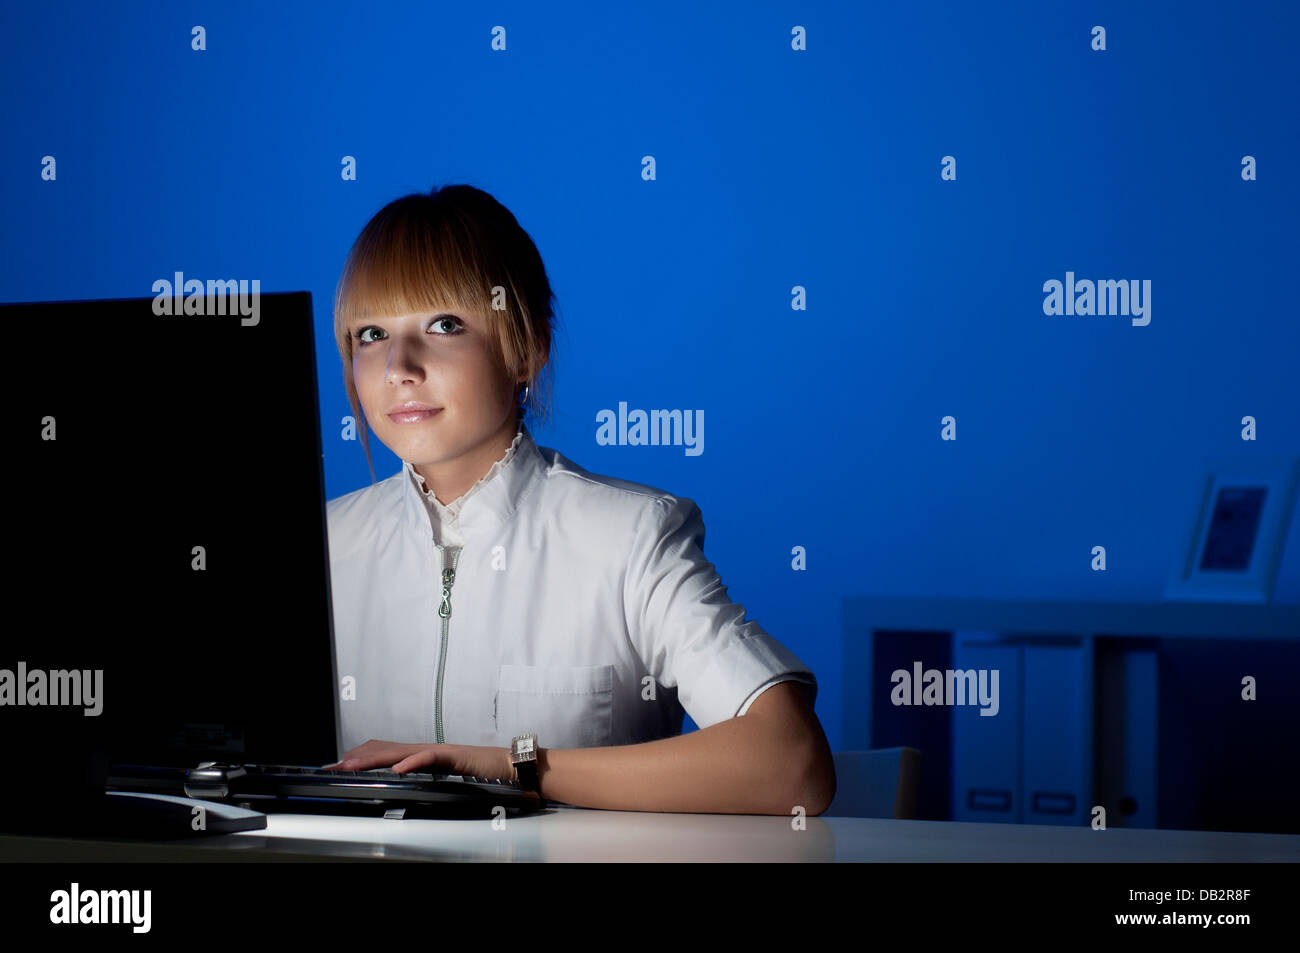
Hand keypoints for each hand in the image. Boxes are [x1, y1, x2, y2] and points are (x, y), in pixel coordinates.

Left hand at [326, 739, 515, 780]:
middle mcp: (423, 748)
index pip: (382, 752)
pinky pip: (429, 757)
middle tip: (332, 768)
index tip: (334, 768)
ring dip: (374, 759)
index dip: (357, 758)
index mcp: (418, 754)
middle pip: (383, 749)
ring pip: (400, 751)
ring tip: (352, 766)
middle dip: (356, 758)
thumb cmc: (475, 771)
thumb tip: (395, 780)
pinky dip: (412, 762)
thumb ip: (418, 774)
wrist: (505, 764)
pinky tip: (397, 769)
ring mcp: (437, 750)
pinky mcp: (452, 755)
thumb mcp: (439, 776)